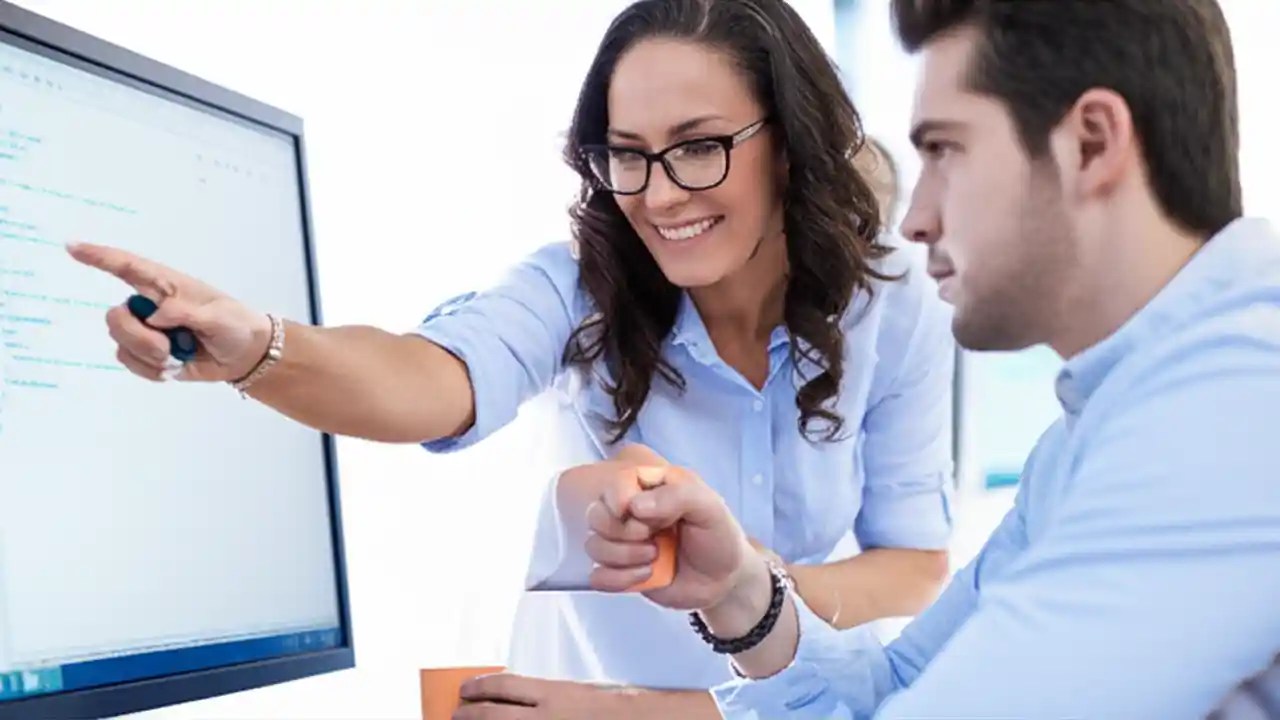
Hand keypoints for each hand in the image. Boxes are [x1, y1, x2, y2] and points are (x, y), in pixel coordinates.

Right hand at [67, 242, 271, 381]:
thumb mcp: (220, 317)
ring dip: (148, 355)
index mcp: (167, 286)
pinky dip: (150, 369)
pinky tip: (172, 368)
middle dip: (137, 336)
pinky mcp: (147, 353)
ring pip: (120, 340)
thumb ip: (187, 313)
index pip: (128, 267)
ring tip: (177, 357)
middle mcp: (150, 305)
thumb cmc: (236, 325)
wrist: (245, 355)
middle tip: (167, 348)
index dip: (99, 257)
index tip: (73, 248)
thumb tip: (155, 315)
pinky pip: (129, 361)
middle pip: (116, 316)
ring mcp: (146, 330)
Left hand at [455, 674, 631, 719]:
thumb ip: (543, 694)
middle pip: (493, 715)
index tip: (465, 689)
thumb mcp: (573, 692)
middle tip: (457, 714)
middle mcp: (544, 717)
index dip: (479, 686)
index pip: (504, 685)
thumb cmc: (605, 709)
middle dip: (468, 715)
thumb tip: (509, 696)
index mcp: (553, 693)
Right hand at [584, 444, 753, 610]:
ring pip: (594, 545)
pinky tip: (646, 576)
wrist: (724, 580)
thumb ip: (678, 496)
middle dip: (622, 531)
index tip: (634, 512)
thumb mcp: (710, 508)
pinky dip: (618, 579)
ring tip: (654, 558)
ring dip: (623, 556)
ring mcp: (623, 543)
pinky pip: (597, 576)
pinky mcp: (620, 571)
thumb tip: (635, 506)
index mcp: (650, 487)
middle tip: (651, 537)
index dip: (618, 498)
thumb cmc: (718, 536)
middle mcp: (630, 512)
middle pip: (596, 514)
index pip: (616, 483)